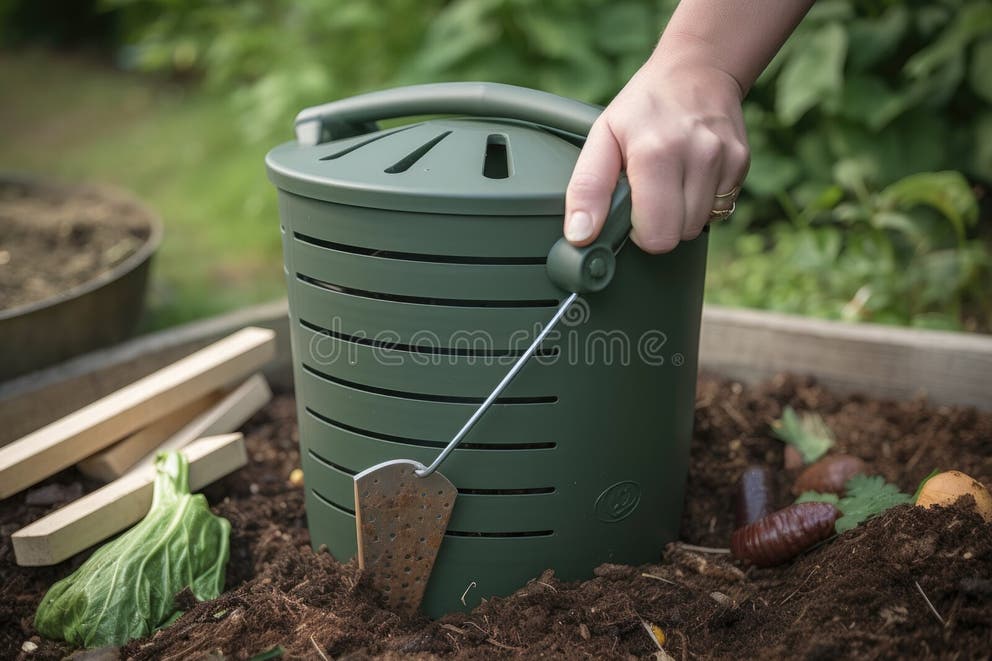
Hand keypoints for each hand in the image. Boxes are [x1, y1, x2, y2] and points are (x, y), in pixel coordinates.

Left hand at [564, 58, 749, 252]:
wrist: (697, 67)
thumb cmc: (644, 106)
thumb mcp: (601, 137)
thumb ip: (587, 189)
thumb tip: (580, 235)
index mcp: (655, 154)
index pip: (657, 236)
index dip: (640, 233)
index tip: (632, 211)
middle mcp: (697, 156)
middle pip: (680, 235)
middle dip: (661, 225)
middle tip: (649, 193)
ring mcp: (725, 159)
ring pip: (701, 225)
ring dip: (682, 213)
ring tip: (670, 180)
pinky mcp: (742, 162)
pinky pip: (720, 207)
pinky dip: (703, 199)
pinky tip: (691, 172)